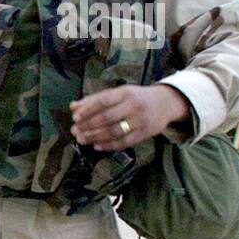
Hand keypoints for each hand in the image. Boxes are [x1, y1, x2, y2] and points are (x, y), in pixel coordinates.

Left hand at [70, 84, 189, 151]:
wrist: (166, 102)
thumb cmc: (135, 97)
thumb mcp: (118, 93)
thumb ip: (95, 99)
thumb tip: (72, 106)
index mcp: (125, 93)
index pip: (103, 101)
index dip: (88, 110)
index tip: (75, 118)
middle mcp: (134, 106)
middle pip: (108, 117)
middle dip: (89, 126)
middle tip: (75, 132)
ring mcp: (141, 120)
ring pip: (115, 131)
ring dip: (96, 137)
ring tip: (82, 139)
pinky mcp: (146, 133)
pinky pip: (125, 141)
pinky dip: (110, 145)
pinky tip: (97, 146)